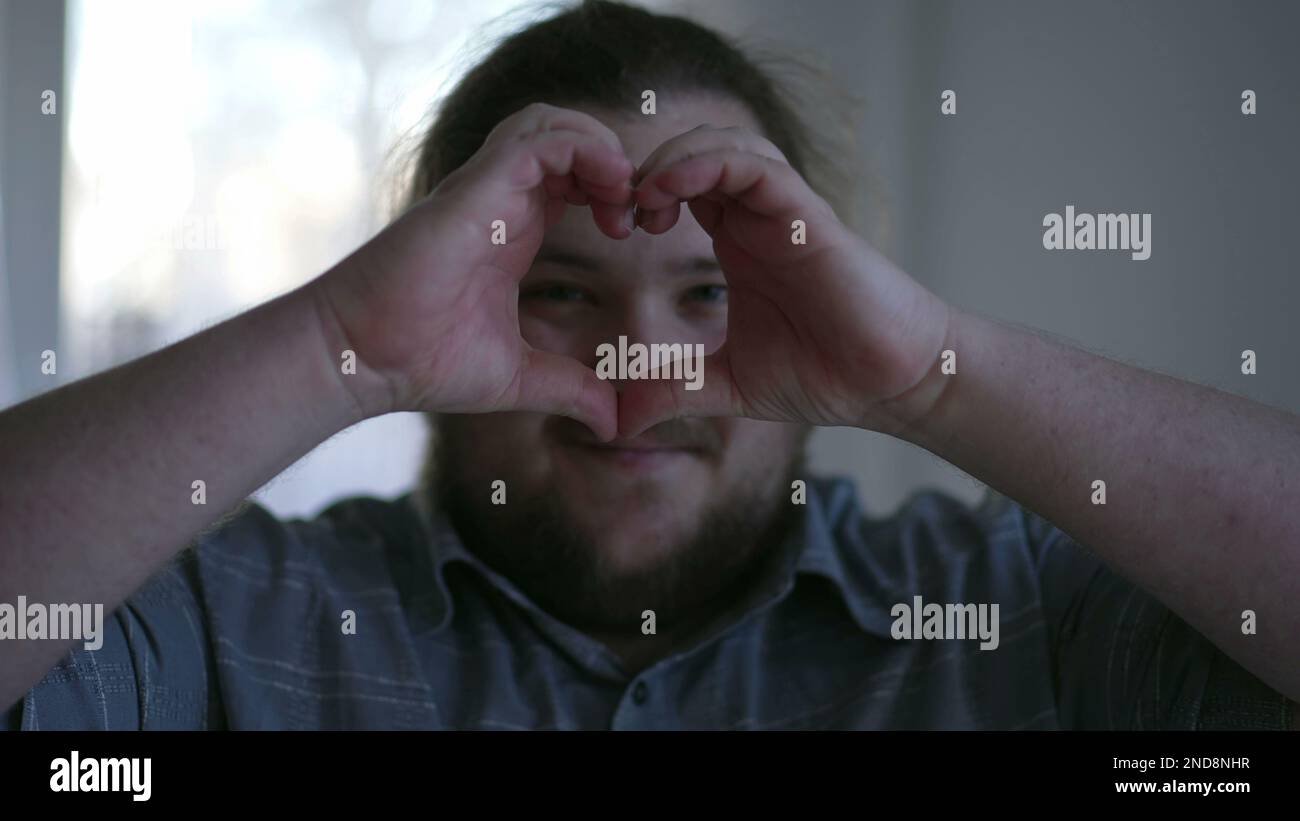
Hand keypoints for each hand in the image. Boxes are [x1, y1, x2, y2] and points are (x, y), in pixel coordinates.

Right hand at [312, 103, 634, 439]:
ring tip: (621, 191)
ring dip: (598, 145)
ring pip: (549, 124)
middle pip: (563, 136)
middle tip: (632, 210)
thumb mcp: (519, 378)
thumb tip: (614, 424)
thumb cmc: (423, 362)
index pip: (569, 175)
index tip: (631, 231)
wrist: (363, 358)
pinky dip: (581, 149)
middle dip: (612, 159)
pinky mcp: (473, 191)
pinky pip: (536, 141)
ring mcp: (484, 191)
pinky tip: (607, 188)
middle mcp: (499, 201)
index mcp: (513, 230)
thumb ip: (571, 389)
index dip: (610, 188)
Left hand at [618, 124, 951, 437]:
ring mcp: (786, 212)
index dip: (637, 192)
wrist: (893, 385)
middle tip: (617, 213)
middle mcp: (758, 216)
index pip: (679, 184)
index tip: (610, 228)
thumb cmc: (824, 375)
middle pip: (694, 150)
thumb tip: (615, 422)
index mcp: (736, 240)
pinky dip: (709, 164)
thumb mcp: (727, 385)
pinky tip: (671, 190)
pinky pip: (758, 167)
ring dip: (673, 157)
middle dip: (645, 167)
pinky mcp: (811, 218)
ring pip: (725, 144)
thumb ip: (672, 390)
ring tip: (643, 199)